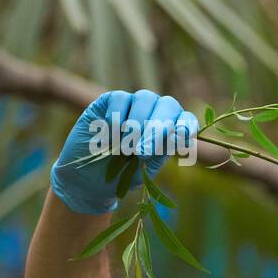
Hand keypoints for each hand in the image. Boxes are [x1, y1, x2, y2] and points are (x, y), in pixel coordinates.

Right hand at [50, 90, 197, 214]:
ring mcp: (134, 105)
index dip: (187, 124)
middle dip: (158, 128)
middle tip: (143, 151)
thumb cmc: (123, 175)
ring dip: (137, 124)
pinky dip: (116, 117)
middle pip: (168, 105)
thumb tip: (172, 136)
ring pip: (145, 98)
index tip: (181, 136)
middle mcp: (155, 114)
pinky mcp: (110, 101)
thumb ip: (160, 153)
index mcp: (171, 131)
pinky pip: (120, 98)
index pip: (187, 120)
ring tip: (125, 148)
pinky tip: (109, 136)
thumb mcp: (145, 170)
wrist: (90, 179)